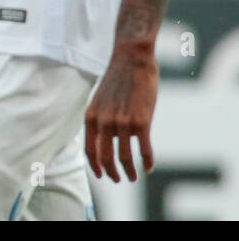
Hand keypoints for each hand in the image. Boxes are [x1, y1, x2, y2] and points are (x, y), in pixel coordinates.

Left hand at [85, 46, 157, 182]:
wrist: (132, 60)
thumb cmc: (118, 79)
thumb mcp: (101, 100)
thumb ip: (101, 119)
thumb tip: (106, 139)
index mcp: (91, 117)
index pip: (90, 150)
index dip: (95, 166)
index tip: (102, 175)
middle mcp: (104, 122)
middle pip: (105, 158)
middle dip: (111, 173)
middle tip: (118, 180)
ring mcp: (123, 123)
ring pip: (124, 158)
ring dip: (129, 172)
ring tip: (134, 177)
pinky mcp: (142, 122)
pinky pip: (144, 150)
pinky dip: (147, 162)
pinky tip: (149, 167)